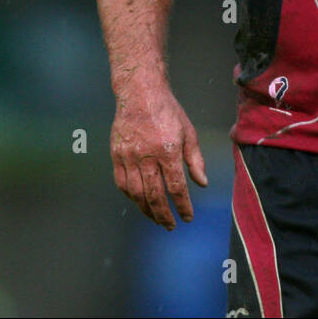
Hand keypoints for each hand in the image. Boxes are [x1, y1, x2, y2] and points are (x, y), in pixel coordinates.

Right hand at [110, 84, 207, 228]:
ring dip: (146, 209)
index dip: (183, 206)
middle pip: (154, 195)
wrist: (140, 92)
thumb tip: (202, 183)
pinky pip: (122, 183)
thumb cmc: (167, 111)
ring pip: (136, 193)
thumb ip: (195, 160)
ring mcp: (128, 156)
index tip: (188, 217)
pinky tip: (139, 201)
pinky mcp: (116, 154)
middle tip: (170, 226)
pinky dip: (131, 196)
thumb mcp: (188, 132)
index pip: (176, 187)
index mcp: (168, 150)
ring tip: (156, 218)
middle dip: (163, 215)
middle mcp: (146, 156)